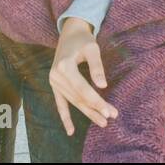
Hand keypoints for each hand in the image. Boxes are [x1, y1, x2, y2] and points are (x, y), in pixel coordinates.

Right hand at [49, 17, 117, 134]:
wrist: (69, 34)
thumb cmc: (83, 40)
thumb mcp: (92, 48)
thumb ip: (97, 67)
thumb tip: (103, 86)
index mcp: (64, 65)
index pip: (82, 89)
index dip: (96, 101)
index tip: (109, 112)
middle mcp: (56, 75)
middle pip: (78, 97)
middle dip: (95, 109)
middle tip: (111, 118)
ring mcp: (53, 81)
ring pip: (73, 101)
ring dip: (87, 112)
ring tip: (103, 122)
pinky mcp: (54, 85)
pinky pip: (60, 104)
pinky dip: (65, 117)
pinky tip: (71, 131)